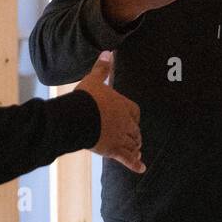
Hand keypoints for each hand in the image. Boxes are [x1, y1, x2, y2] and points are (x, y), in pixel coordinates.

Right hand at [75, 51, 143, 171]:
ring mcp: (121, 137)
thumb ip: (102, 68)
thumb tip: (107, 52)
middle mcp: (126, 123)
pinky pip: (127, 159)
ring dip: (135, 148)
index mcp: (125, 106)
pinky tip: (142, 168)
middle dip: (135, 135)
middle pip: (135, 131)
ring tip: (137, 152)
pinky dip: (135, 164)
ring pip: (132, 145)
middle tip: (135, 140)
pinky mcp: (113, 150)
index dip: (133, 118)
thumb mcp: (94, 80)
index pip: (135, 113)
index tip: (132, 120)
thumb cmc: (87, 98)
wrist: (80, 116)